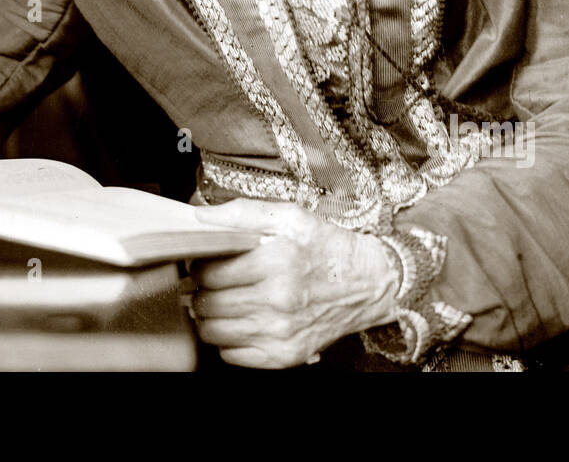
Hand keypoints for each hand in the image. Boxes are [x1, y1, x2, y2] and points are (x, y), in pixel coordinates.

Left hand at [187, 199, 399, 367]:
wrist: (368, 283)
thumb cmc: (326, 247)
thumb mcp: (290, 216)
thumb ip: (242, 213)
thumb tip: (201, 217)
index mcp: (276, 262)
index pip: (209, 272)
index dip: (200, 266)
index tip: (207, 262)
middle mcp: (278, 301)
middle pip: (207, 303)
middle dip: (202, 291)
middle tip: (213, 282)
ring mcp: (281, 332)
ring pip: (213, 332)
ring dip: (209, 316)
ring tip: (224, 301)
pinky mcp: (285, 356)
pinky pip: (231, 356)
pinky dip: (227, 340)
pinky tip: (241, 321)